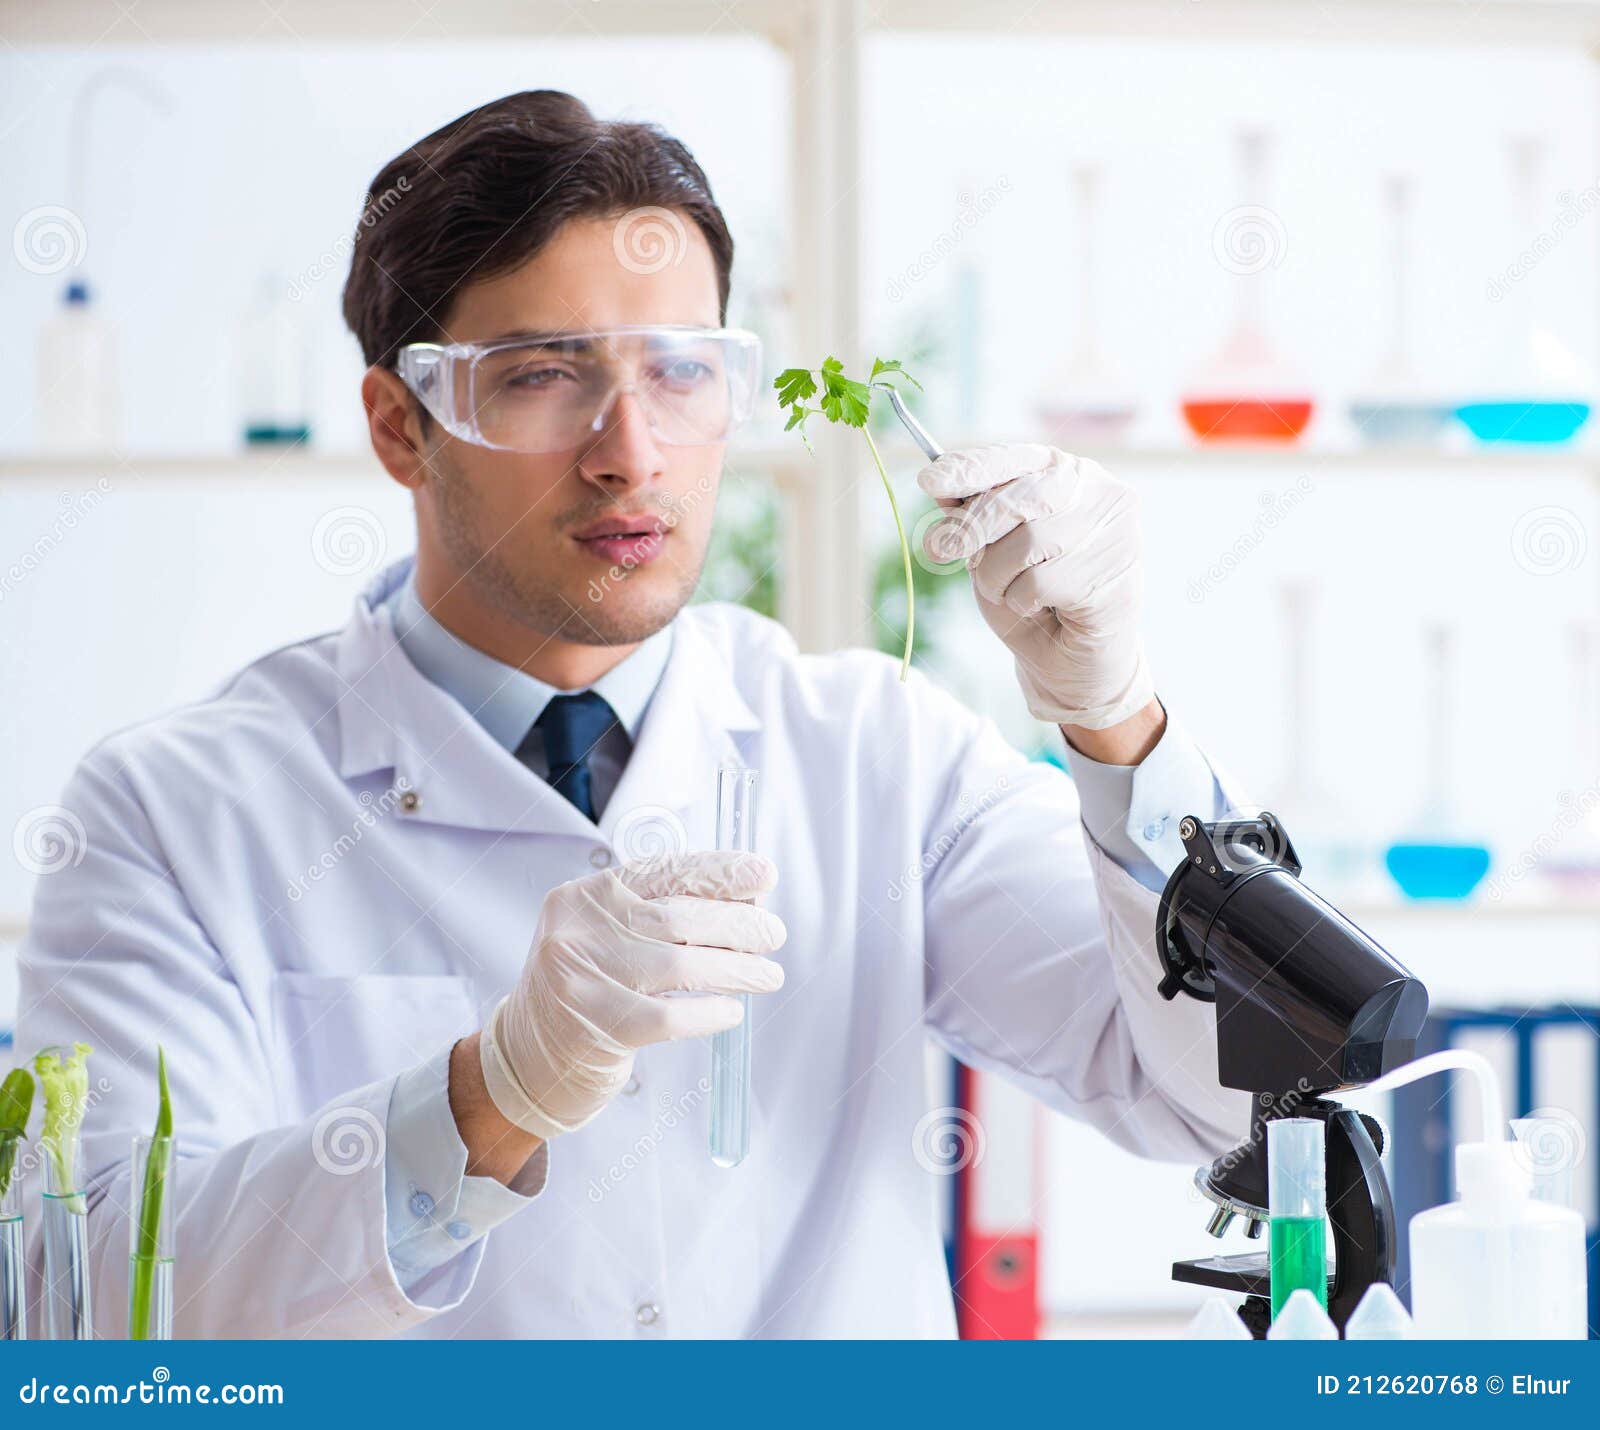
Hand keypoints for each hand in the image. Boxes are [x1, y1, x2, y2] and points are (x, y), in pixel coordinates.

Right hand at [478, 851, 784, 1140]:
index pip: (664, 871)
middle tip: (773, 935)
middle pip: (679, 917)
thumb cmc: (585, 990)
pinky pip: (671, 1016)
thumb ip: (661, 915)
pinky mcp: (595, 1026)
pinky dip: (710, 1013)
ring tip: (768, 975)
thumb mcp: (608, 936)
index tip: (763, 875)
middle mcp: (580, 929)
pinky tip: (731, 1011)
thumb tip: (744, 902)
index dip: (719, 872)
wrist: (526, 1059)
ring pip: (682, 965)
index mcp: (587, 895)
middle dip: (738, 925)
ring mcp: (583, 977)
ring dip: (737, 969)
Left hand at [917, 443, 1153, 730]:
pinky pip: (1042, 582)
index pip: (1014, 458)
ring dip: (996, 576)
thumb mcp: (988, 550)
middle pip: (1016, 499)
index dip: (970, 468)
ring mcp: (1111, 528)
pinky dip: (1022, 600)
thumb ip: (969, 517)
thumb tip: (936, 485)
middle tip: (940, 551)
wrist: (1073, 657)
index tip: (929, 480)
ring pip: (1027, 543)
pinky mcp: (1114, 569)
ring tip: (1008, 590)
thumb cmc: (1032, 595)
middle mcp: (1094, 490)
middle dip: (970, 529)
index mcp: (1063, 471)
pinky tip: (1041, 607)